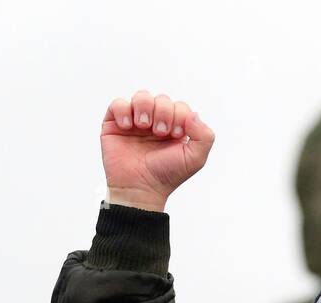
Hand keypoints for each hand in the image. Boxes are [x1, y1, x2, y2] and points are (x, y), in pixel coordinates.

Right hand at [100, 89, 214, 211]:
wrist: (140, 188)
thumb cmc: (166, 175)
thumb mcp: (195, 159)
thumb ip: (205, 136)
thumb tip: (194, 114)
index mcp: (175, 128)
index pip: (180, 106)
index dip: (179, 115)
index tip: (175, 135)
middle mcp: (156, 123)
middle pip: (161, 99)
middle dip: (163, 113)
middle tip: (160, 132)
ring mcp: (135, 122)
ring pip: (141, 97)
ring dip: (145, 107)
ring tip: (144, 126)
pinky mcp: (115, 124)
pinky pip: (118, 104)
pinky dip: (123, 111)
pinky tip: (128, 127)